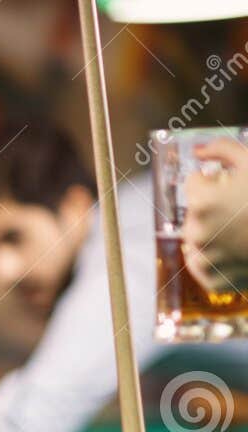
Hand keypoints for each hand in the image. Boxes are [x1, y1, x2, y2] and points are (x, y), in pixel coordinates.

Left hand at [180, 137, 247, 294]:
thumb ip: (222, 149)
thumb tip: (198, 149)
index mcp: (203, 201)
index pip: (194, 183)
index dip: (214, 179)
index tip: (230, 181)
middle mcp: (197, 231)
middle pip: (194, 212)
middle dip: (212, 206)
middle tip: (240, 205)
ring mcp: (206, 258)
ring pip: (196, 240)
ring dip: (211, 232)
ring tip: (240, 226)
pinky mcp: (216, 279)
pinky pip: (203, 270)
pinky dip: (214, 262)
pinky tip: (231, 250)